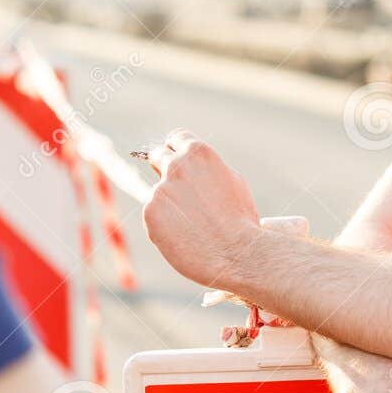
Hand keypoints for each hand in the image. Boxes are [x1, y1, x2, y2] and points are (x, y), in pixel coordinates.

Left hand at [144, 130, 260, 287]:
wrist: (236, 255)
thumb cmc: (241, 221)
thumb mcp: (234, 182)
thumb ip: (208, 170)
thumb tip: (194, 169)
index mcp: (199, 153)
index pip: (176, 138)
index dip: (177, 149)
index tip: (176, 158)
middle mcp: (175, 166)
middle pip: (158, 156)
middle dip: (163, 167)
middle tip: (174, 187)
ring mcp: (160, 189)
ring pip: (158, 193)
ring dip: (169, 205)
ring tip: (194, 227)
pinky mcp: (150, 213)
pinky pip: (154, 216)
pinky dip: (164, 226)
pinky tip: (185, 237)